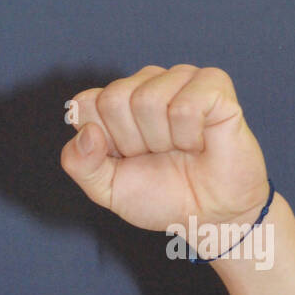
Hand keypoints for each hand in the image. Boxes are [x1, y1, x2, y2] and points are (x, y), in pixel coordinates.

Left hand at [61, 65, 269, 235]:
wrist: (208, 215)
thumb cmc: (160, 197)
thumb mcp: (105, 189)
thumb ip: (79, 164)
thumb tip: (87, 132)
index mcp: (114, 101)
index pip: (84, 103)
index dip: (101, 141)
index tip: (124, 157)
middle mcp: (145, 82)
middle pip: (114, 99)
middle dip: (132, 141)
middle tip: (157, 154)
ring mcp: (180, 79)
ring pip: (148, 99)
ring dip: (163, 139)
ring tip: (180, 148)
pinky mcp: (214, 84)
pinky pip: (185, 105)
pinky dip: (190, 135)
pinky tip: (200, 141)